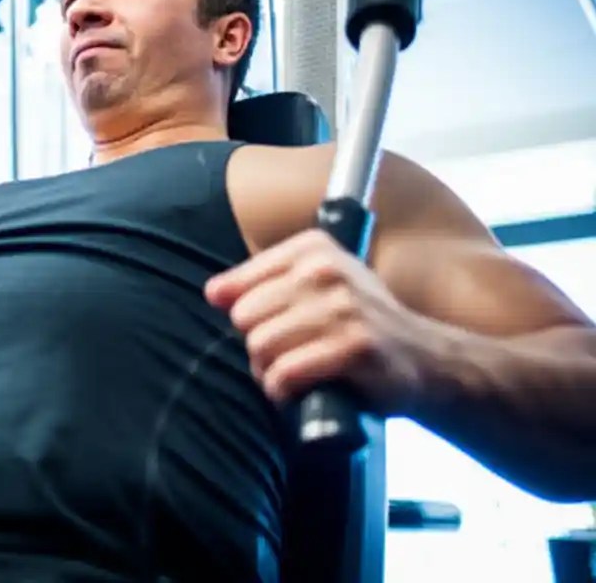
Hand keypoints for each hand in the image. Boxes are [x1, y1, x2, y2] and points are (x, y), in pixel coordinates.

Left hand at [204, 229, 431, 415]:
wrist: (426, 359)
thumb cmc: (359, 323)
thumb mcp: (314, 288)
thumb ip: (260, 284)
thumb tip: (213, 293)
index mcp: (313, 249)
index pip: (239, 286)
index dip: (245, 315)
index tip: (270, 326)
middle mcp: (328, 270)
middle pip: (245, 318)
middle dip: (258, 346)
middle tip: (286, 355)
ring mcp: (344, 307)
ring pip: (261, 346)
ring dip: (269, 372)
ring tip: (294, 373)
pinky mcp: (355, 347)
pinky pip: (285, 373)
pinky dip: (283, 390)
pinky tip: (299, 390)